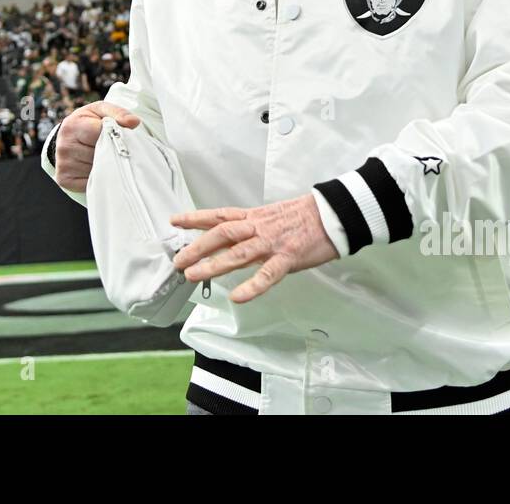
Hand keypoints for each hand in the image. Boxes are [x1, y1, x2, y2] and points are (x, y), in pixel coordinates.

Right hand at [52, 102, 140, 192]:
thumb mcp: (101, 111)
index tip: (119, 137)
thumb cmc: (88, 123)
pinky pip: (91, 183)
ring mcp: (64, 165)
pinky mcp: (65, 180)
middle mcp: (64, 146)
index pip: (100, 134)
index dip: (113, 137)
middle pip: (100, 154)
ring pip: (98, 170)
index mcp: (72, 126)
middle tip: (115, 149)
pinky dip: (100, 178)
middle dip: (111, 152)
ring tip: (105, 157)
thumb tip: (134, 122)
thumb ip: (118, 113)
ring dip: (107, 166)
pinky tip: (99, 168)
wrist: (67, 138)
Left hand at [170, 194, 339, 303]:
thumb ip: (253, 227)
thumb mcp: (273, 215)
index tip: (175, 221)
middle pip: (222, 234)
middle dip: (197, 247)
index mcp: (255, 217)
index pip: (220, 215)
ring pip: (238, 253)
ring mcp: (272, 242)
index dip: (195, 218)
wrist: (333, 213)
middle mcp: (258, 228)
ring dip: (213, 265)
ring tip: (193, 275)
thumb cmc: (305, 216)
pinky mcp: (288, 257)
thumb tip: (234, 238)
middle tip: (179, 260)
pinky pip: (267, 274)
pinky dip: (251, 286)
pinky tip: (237, 297)